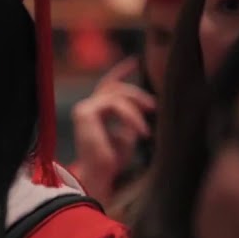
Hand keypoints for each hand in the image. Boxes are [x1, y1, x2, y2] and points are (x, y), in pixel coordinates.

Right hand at [71, 57, 155, 204]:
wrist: (100, 176)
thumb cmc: (113, 161)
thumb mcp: (128, 134)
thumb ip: (131, 117)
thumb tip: (146, 105)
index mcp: (94, 112)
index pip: (108, 85)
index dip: (121, 71)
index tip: (136, 62)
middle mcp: (86, 108)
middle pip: (114, 86)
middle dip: (137, 93)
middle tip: (154, 106)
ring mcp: (84, 109)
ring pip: (115, 93)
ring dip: (136, 108)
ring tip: (146, 130)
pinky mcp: (85, 113)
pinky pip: (113, 103)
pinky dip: (131, 116)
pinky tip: (141, 131)